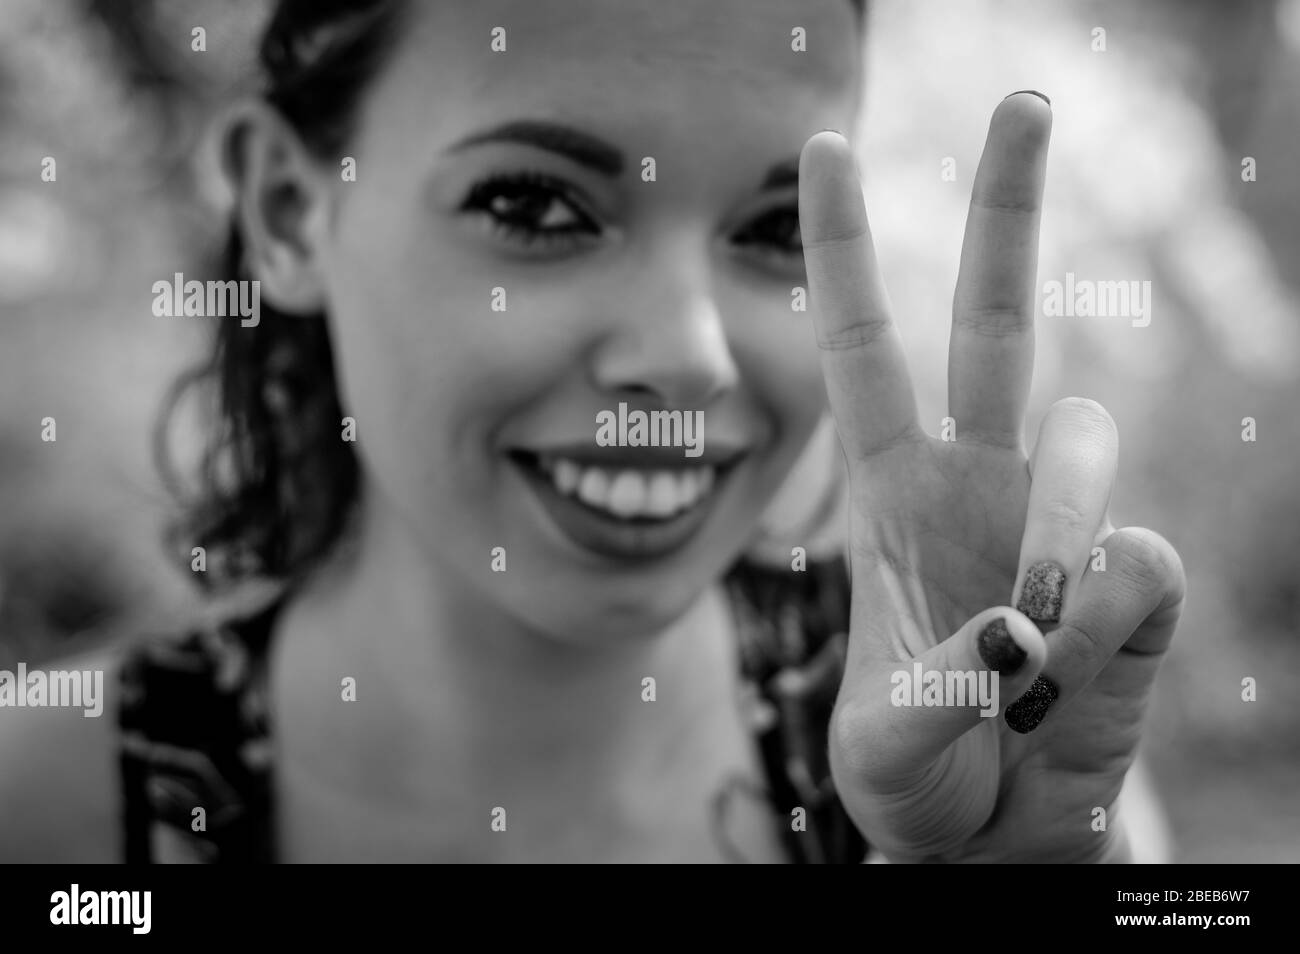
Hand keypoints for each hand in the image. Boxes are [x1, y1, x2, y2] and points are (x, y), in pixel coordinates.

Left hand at [797, 94, 1185, 862]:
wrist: (997, 841)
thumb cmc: (918, 781)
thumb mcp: (881, 748)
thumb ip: (935, 688)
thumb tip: (1028, 616)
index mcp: (892, 497)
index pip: (861, 351)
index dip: (843, 253)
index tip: (825, 148)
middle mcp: (982, 484)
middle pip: (996, 321)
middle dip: (1007, 210)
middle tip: (1025, 98)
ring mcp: (1064, 523)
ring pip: (1081, 452)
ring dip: (1050, 553)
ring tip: (1020, 665)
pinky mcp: (1137, 582)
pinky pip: (1140, 564)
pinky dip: (1103, 631)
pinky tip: (1071, 679)